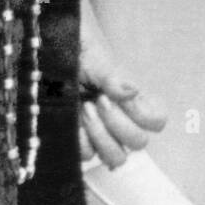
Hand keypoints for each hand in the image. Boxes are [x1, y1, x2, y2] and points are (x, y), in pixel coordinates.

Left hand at [79, 0, 165, 167]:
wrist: (47, 47)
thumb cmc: (78, 48)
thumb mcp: (97, 58)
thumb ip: (115, 76)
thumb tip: (132, 91)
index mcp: (132, 98)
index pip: (157, 120)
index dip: (146, 117)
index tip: (122, 97)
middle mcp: (120, 118)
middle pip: (139, 143)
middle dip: (118, 125)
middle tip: (98, 100)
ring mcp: (99, 131)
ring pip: (116, 156)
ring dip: (100, 135)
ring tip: (83, 109)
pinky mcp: (77, 139)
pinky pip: (87, 157)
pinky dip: (80, 141)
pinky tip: (71, 120)